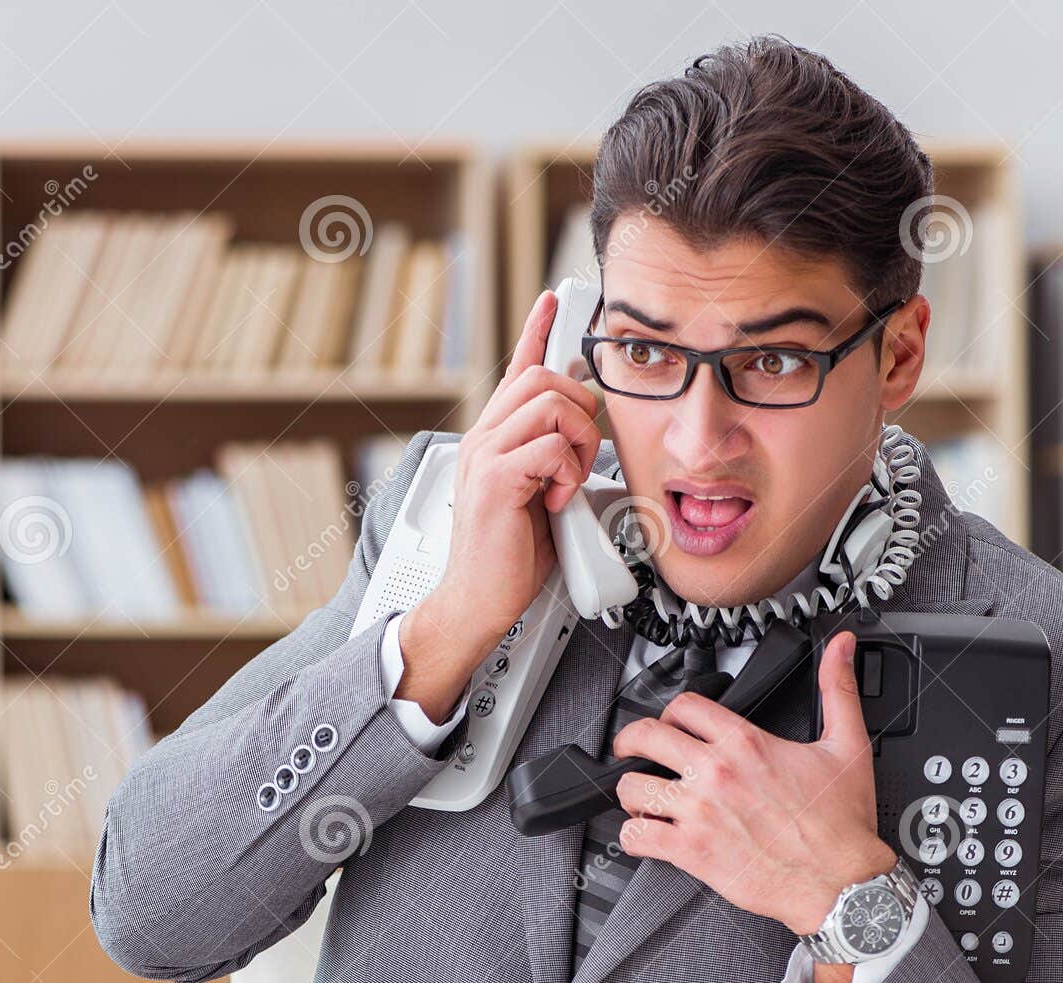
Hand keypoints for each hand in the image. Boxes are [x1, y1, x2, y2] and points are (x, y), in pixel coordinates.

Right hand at [427, 291, 602, 642]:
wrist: (478, 601)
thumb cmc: (508, 557)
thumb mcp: (539, 495)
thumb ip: (553, 461)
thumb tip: (584, 440)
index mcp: (492, 439)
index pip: (515, 370)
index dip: (535, 331)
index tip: (550, 302)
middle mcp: (483, 439)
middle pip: (543, 377)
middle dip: (580, 408)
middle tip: (580, 453)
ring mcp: (484, 456)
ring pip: (550, 403)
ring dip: (577, 441)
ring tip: (567, 480)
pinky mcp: (494, 480)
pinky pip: (550, 447)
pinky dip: (566, 473)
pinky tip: (555, 499)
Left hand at [609, 630, 897, 956]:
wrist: (840, 883)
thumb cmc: (840, 825)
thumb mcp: (847, 745)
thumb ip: (837, 689)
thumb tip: (841, 649)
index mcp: (745, 743)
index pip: (683, 706)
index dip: (671, 711)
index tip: (671, 722)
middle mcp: (715, 773)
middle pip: (644, 738)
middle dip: (630, 741)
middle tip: (630, 749)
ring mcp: (699, 812)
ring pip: (632, 787)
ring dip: (631, 790)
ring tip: (640, 794)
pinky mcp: (691, 851)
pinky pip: (636, 836)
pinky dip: (633, 835)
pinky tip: (644, 833)